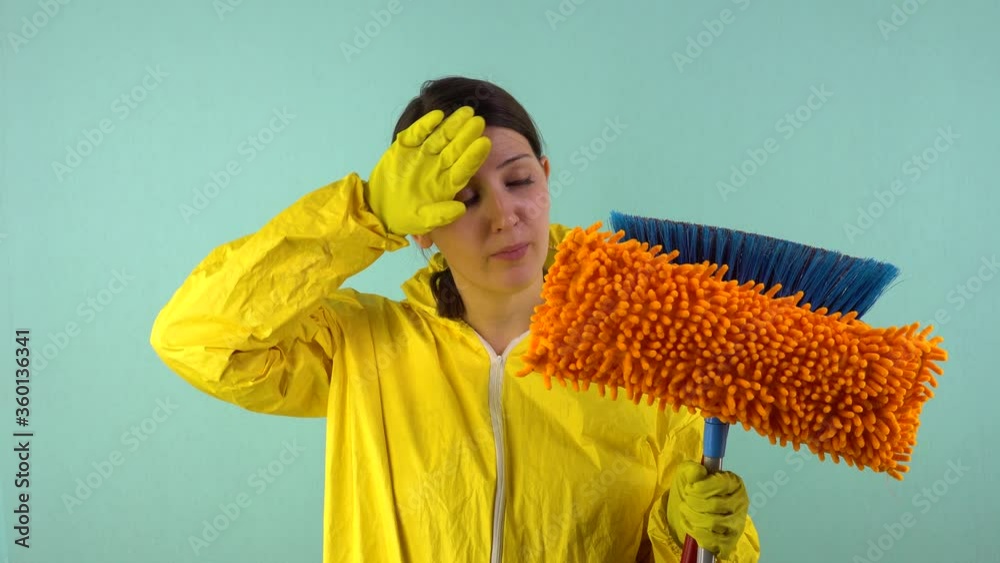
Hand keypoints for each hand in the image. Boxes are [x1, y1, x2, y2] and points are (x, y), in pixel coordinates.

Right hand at [365, 105, 491, 235]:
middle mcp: (438, 166)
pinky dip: (426, 125)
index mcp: (446, 183)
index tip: (485, 143)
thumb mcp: (423, 221)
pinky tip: (438, 115)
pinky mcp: (405, 147)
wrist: (379, 208)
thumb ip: (441, 214)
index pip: (464, 168)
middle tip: (479, 121)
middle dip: (467, 134)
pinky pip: (417, 133)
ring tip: (466, 112)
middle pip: (455, 148)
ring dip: (452, 124)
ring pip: (440, 136)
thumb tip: (462, 209)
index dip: (474, 155)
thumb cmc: (405, 216)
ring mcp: (422, 154)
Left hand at [664, 460, 748, 558]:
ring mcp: (737, 523)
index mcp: (734, 483)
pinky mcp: (730, 541)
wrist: (692, 513)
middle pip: (714, 505)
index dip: (701, 487)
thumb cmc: (693, 491)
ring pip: (713, 522)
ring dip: (692, 516)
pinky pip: (713, 540)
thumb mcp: (687, 474)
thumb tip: (698, 471)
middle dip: (692, 502)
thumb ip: (691, 469)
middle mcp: (740, 503)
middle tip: (685, 500)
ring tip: (685, 511)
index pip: (721, 484)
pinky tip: (690, 525)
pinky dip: (696, 533)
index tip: (689, 488)